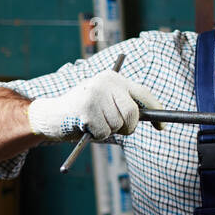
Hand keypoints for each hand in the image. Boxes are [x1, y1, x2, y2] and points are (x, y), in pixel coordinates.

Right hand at [27, 71, 164, 141]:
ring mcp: (95, 94)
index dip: (156, 110)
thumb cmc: (83, 111)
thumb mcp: (105, 101)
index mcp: (113, 78)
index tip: (162, 127)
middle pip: (133, 113)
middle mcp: (106, 82)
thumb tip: (154, 118)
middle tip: (117, 130)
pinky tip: (86, 127)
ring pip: (118, 125)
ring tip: (94, 122)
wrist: (51, 114)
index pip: (143, 93)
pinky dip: (98, 136)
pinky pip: (105, 133)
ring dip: (108, 131)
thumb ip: (124, 104)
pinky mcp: (86, 110)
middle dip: (128, 127)